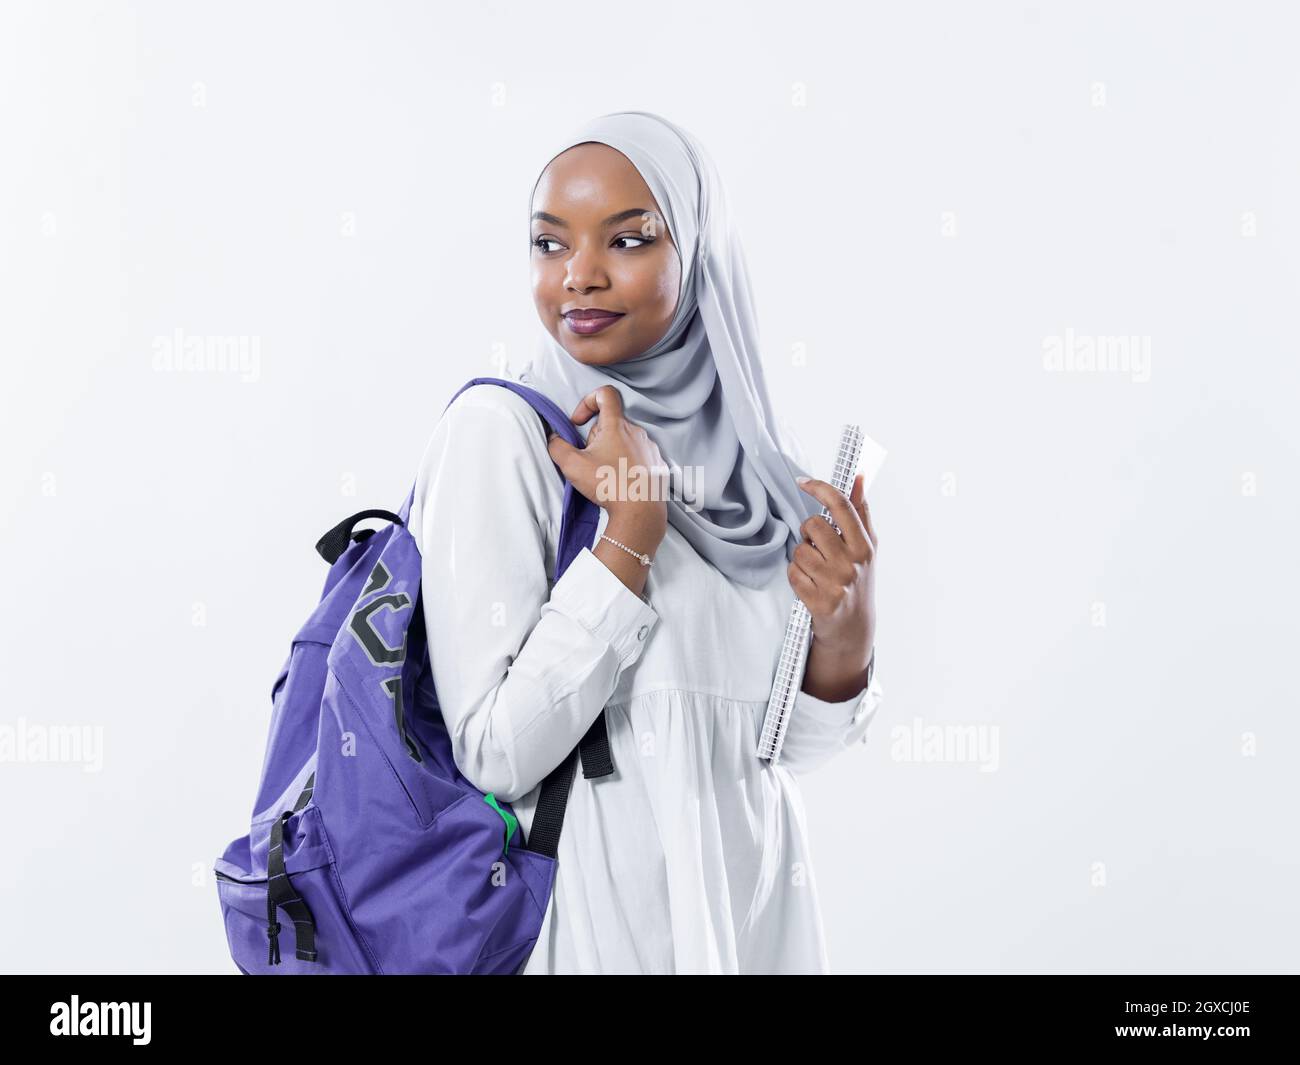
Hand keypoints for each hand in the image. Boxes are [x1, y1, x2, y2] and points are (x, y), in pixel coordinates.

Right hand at [546, 385, 668, 542]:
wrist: (640, 512)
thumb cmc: (609, 485)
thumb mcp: (572, 465)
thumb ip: (557, 446)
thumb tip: (554, 438)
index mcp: (617, 425)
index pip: (605, 394)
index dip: (588, 401)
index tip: (579, 422)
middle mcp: (637, 432)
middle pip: (612, 422)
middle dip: (596, 436)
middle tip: (589, 458)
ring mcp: (650, 448)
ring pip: (625, 440)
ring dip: (612, 450)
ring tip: (605, 473)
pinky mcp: (658, 465)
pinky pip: (639, 456)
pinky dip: (628, 464)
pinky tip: (620, 481)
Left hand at [789, 473, 877, 701]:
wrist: (853, 629)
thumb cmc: (859, 581)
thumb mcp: (866, 548)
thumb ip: (861, 512)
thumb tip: (859, 477)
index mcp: (865, 546)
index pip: (841, 506)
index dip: (820, 488)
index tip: (803, 482)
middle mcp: (852, 564)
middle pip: (813, 526)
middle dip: (808, 533)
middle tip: (815, 545)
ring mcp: (835, 584)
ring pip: (799, 551)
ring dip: (801, 558)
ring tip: (814, 569)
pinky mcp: (819, 602)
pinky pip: (792, 573)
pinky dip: (796, 577)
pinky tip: (809, 584)